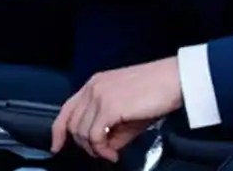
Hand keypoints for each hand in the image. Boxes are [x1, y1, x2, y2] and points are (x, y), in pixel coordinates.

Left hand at [51, 57, 182, 161]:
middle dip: (85, 145)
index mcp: (94, 84)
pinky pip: (94, 136)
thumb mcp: (128, 113)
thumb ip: (112, 129)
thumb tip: (104, 148)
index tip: (57, 146)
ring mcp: (99, 95)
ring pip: (82, 132)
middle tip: (104, 153)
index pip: (67, 109)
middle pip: (73, 124)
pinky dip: (102, 149)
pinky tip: (114, 152)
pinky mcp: (108, 106)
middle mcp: (92, 87)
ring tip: (112, 153)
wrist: (174, 80)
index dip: (58, 131)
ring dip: (96, 149)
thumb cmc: (156, 92)